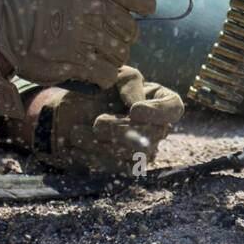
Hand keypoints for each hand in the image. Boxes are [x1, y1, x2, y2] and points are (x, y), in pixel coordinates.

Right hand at [0, 0, 155, 116]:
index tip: (140, 12)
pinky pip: (106, 73)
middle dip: (121, 39)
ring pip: (120, 54)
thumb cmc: (35, 4)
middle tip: (103, 41)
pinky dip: (103, 75)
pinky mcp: (70, 61)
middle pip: (130, 31)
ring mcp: (79, 35)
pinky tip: (91, 70)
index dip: (143, 6)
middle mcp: (87, 8)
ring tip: (93, 55)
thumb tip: (146, 3)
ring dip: (111, 58)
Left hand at [7, 66, 184, 174]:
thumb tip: (137, 103)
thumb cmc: (97, 87)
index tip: (134, 110)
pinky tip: (75, 148)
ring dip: (103, 145)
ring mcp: (145, 149)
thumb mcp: (113, 75)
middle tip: (97, 123)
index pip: (173, 108)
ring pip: (134, 155)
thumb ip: (129, 83)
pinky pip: (117, 168)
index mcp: (160, 100)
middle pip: (153, 135)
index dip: (158, 112)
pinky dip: (95, 157)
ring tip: (76, 133)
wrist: (70, 110)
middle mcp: (158, 127)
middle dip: (122, 130)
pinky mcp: (127, 165)